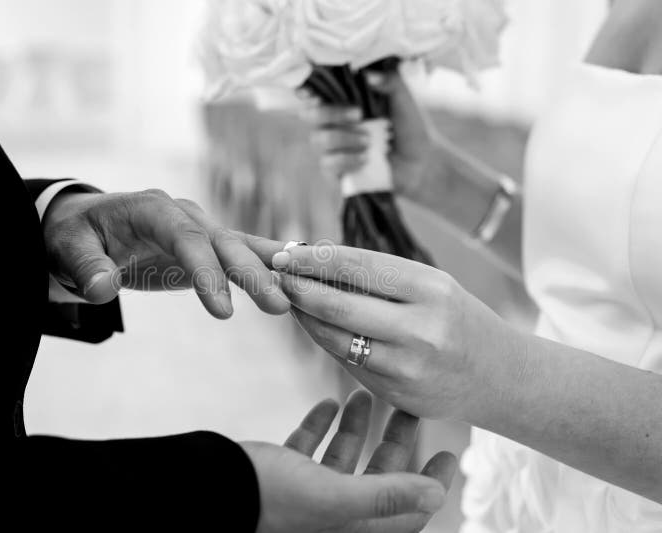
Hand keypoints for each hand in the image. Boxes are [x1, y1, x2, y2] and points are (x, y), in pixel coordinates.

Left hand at [42, 188, 289, 316]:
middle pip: (223, 241)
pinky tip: (297, 284)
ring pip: (240, 248)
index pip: (186, 238)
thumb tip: (101, 289)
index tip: (224, 311)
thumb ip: (86, 267)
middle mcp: (184, 213)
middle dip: (251, 273)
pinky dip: (269, 268)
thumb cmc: (77, 236)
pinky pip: (242, 255)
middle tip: (278, 306)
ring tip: (296, 301)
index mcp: (152, 208)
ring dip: (269, 273)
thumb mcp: (68, 249)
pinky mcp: (208, 247)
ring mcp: (200, 227)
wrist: (86, 228)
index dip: (207, 272)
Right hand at [244, 390, 456, 532]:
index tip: (448, 453)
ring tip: (364, 396)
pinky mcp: (280, 476)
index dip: (431, 483)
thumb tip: (437, 494)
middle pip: (378, 476)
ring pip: (344, 459)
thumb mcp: (331, 496)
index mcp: (351, 523)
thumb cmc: (266, 496)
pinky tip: (327, 404)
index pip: (407, 509)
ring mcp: (305, 494)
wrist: (207, 489)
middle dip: (395, 442)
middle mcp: (332, 512)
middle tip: (407, 409)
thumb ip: (385, 495)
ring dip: (357, 428)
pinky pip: (309, 450)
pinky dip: (321, 428)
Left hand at [269, 244, 525, 421]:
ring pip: (335, 337)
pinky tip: (312, 323)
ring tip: (287, 296)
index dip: (314, 259)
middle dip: (299, 287)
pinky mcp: (396, 394)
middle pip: (338, 304)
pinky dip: (324, 339)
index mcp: (431, 289)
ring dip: (304, 315)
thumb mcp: (431, 285)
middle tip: (274, 274)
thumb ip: (379, 274)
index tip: (285, 252)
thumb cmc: (455, 318)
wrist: (498, 375)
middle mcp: (421, 329)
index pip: (358, 267)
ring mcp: (408, 366)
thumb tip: (315, 254)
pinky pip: (346, 361)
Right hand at [302, 69, 434, 197]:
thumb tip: (368, 75)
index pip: (315, 94)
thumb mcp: (404, 100)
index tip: (315, 91)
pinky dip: (347, 159)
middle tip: (358, 114)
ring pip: (318, 139)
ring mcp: (331, 149)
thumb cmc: (410, 129)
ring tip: (369, 142)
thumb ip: (390, 82)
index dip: (307, 91)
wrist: (421, 163)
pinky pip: (327, 163)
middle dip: (330, 113)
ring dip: (345, 138)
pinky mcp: (335, 172)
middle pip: (309, 115)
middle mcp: (332, 124)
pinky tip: (366, 159)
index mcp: (343, 103)